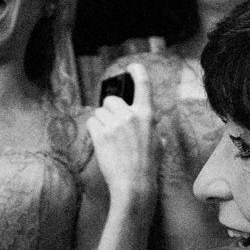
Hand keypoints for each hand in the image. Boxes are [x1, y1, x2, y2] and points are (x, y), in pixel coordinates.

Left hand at [84, 63, 160, 210]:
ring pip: (99, 112)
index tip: (133, 66)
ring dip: (101, 122)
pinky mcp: (101, 134)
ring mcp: (114, 124)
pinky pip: (91, 122)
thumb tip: (153, 126)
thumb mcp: (158, 143)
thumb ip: (153, 128)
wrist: (134, 184)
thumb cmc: (148, 166)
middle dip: (110, 110)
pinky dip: (94, 130)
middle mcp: (130, 115)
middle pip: (111, 99)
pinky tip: (102, 143)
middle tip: (114, 128)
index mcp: (147, 115)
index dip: (138, 73)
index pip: (144, 86)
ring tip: (109, 139)